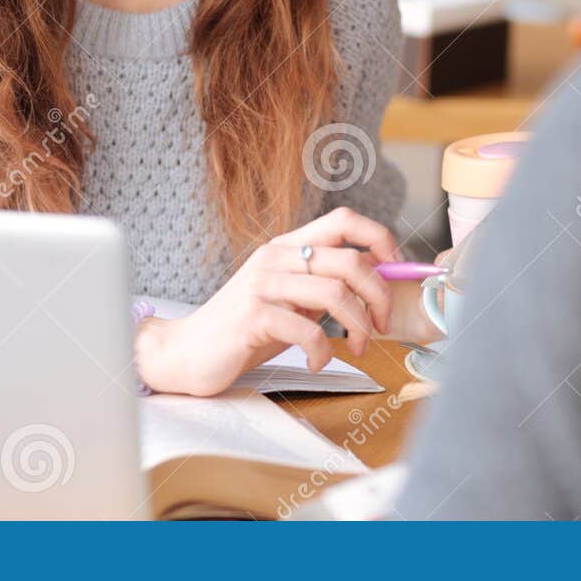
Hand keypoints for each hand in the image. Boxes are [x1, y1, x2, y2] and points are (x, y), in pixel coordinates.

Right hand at [134, 208, 399, 395]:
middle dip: (379, 295)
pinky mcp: (252, 315)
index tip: (395, 269)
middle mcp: (276, 257)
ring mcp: (262, 284)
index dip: (379, 238)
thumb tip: (378, 284)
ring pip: (335, 294)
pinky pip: (307, 329)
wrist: (185, 352)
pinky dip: (323, 351)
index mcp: (288, 246)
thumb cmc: (244, 329)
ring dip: (357, 326)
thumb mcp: (289, 299)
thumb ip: (323, 287)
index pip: (344, 219)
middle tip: (380, 325)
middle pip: (350, 260)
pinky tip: (317, 362)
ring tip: (355, 348)